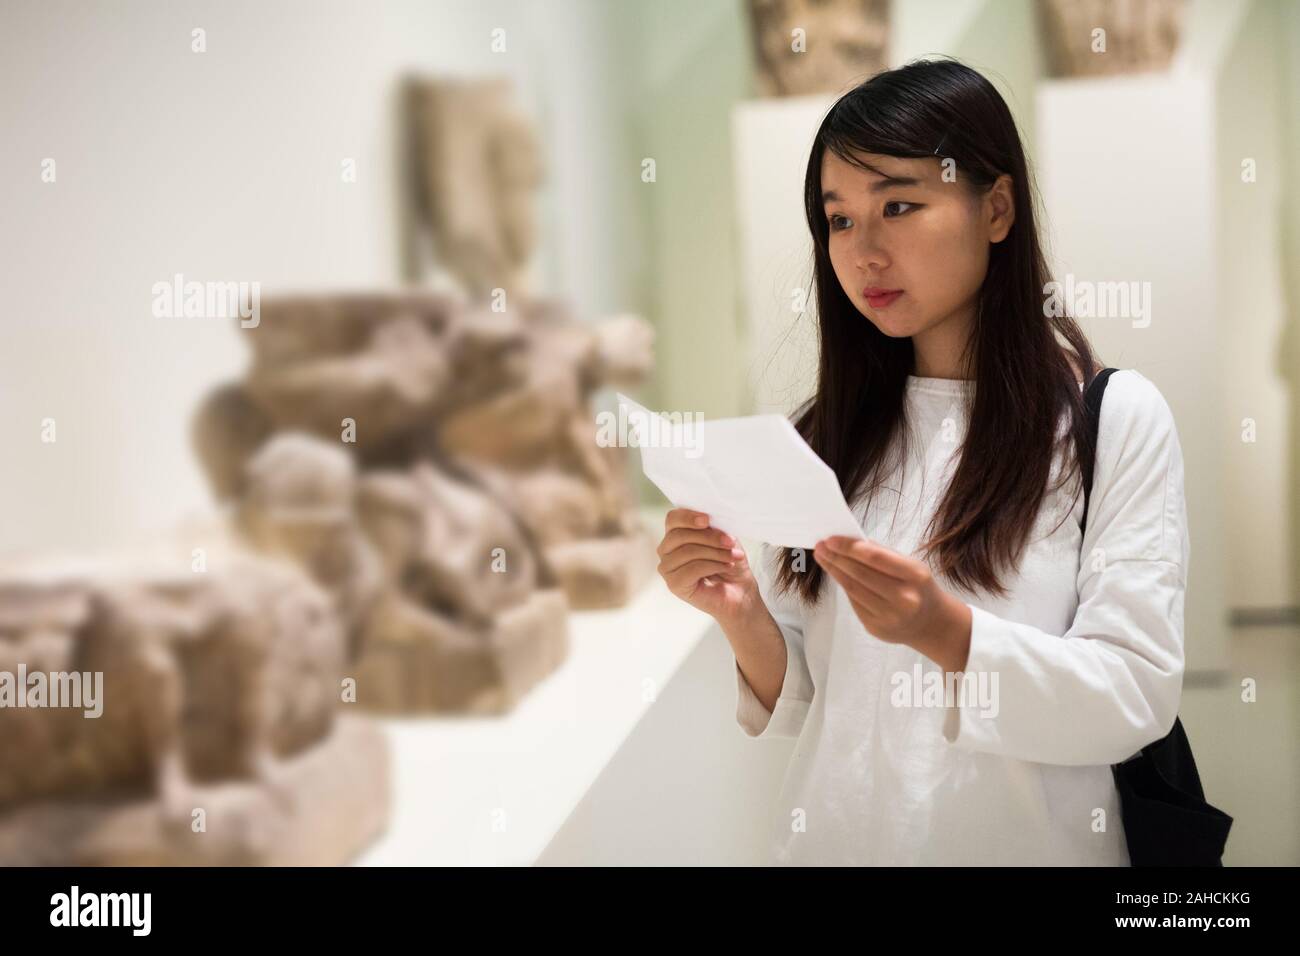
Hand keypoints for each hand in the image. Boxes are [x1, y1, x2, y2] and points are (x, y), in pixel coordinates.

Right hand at [656, 508, 761, 624]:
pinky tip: (726, 567)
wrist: (739, 592)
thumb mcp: (725, 538)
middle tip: (730, 542)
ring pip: (688, 552)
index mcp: (676, 535)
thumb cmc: (730, 563)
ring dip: (715, 552)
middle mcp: (666, 551)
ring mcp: (667, 569)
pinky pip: (692, 568)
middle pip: (680, 535)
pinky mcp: (674, 585)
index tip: (708, 519)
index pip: (673, 519)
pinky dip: (714, 566)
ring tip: (733, 556)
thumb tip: (708, 518)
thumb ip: (713, 527)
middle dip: (709, 537)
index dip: (688, 517)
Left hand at [813, 536, 971, 671]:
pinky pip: (854, 602)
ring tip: (823, 557)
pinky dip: (845, 586)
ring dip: (834, 571)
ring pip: (853, 589)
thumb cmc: (918, 587)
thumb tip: (849, 540)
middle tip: (821, 546)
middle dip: (836, 558)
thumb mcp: (910, 565)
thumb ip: (883, 553)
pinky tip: (838, 575)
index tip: (831, 539)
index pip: (875, 558)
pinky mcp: (876, 627)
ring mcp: (889, 616)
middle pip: (860, 574)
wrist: (931, 624)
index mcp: (915, 576)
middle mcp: (903, 598)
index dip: (849, 548)